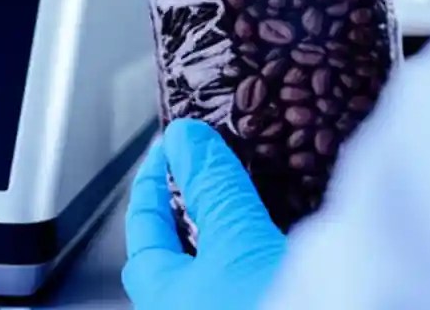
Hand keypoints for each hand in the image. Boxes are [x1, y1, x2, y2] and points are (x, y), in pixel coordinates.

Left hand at [123, 120, 286, 308]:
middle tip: (210, 177)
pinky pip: (245, 289)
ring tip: (252, 210)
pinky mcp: (268, 308)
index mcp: (160, 300)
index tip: (170, 148)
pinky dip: (258, 265)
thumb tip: (185, 137)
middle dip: (191, 217)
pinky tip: (286, 253)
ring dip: (228, 244)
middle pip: (174, 261)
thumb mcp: (240, 243)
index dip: (153, 181)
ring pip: (212, 278)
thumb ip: (212, 188)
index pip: (143, 229)